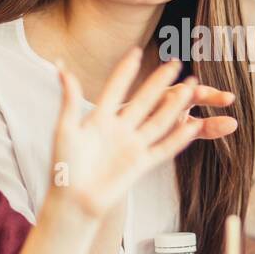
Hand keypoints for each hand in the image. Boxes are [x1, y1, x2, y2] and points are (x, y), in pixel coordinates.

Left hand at [48, 50, 233, 219]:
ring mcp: (132, 146)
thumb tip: (61, 67)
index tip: (136, 52)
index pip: (116, 88)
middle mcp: (119, 129)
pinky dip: (179, 138)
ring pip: (159, 121)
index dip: (125, 71)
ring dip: (175, 104)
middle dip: (160, 82)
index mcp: (100, 119)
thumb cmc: (64, 167)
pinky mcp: (141, 164)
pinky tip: (194, 125)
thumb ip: (69, 99)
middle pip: (144, 101)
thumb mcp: (65, 129)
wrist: (73, 201)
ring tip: (190, 86)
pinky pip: (164, 148)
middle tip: (175, 63)